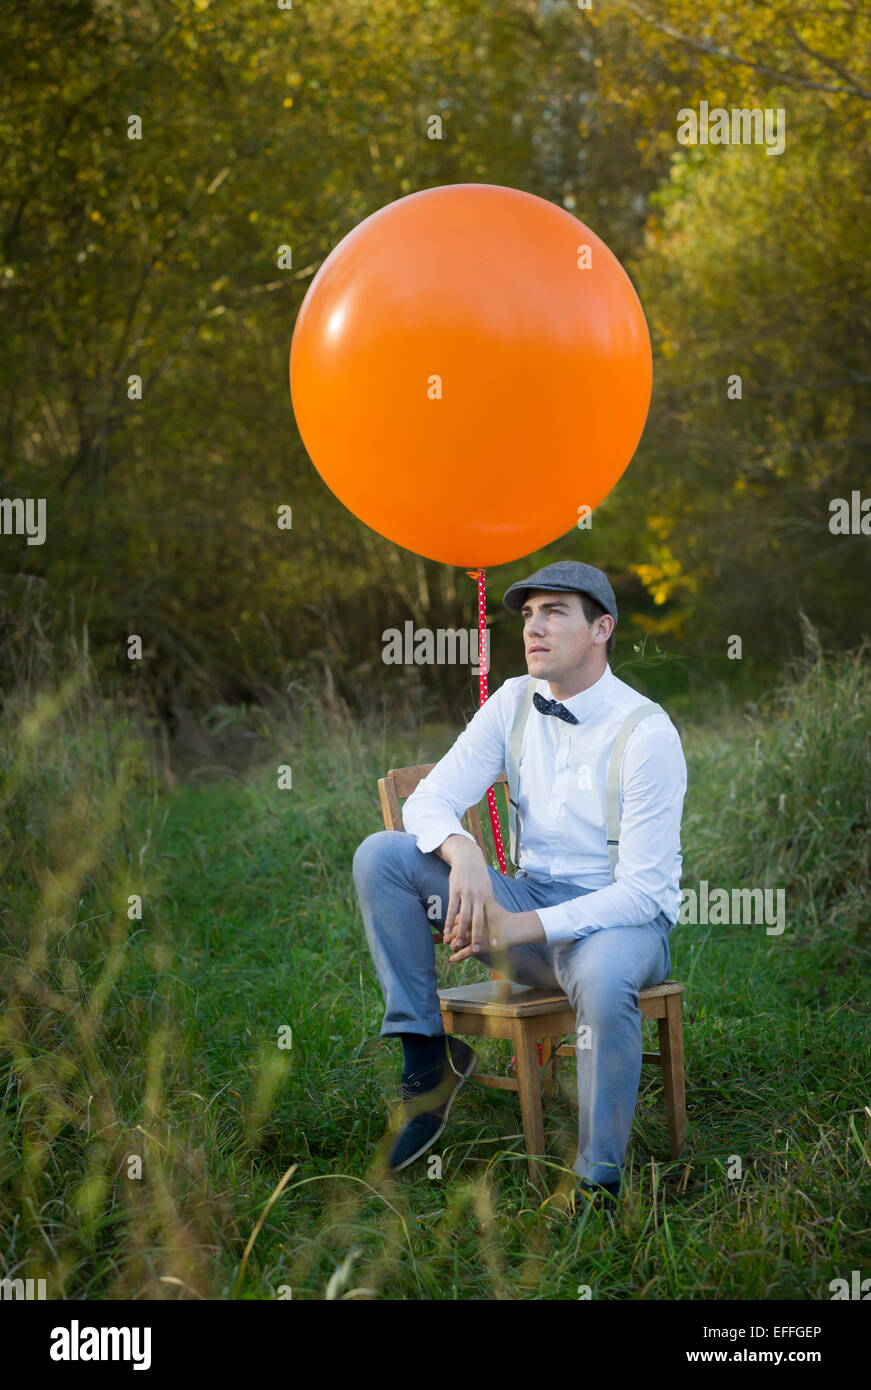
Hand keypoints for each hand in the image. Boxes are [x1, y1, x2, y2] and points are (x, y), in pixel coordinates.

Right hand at [439, 838, 493, 956]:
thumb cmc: (477, 875)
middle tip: (475, 950)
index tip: (494, 945)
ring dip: (460, 932)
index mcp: (488, 897)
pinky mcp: (455, 890)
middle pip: (478, 920)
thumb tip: (491, 915)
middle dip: (477, 936)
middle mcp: (478, 897)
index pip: (491, 918)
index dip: (492, 932)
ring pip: (464, 917)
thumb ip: (487, 901)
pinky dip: (449, 922)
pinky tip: (447, 931)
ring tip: (457, 944)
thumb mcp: (486, 887)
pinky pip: (451, 909)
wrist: (468, 857)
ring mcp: (466, 894)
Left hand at [447, 898, 545, 963]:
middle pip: (456, 930)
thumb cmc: (503, 916)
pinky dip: (457, 957)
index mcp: (473, 912)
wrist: (515, 927)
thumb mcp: (489, 906)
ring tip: (451, 948)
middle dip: (449, 935)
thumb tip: (473, 901)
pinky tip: (451, 959)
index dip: (452, 924)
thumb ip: (479, 904)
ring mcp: (475, 935)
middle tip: (445, 940)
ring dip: (452, 945)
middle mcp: (471, 924)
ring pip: (458, 941)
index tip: (449, 929)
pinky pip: (465, 953)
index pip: (457, 918)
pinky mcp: (480, 946)